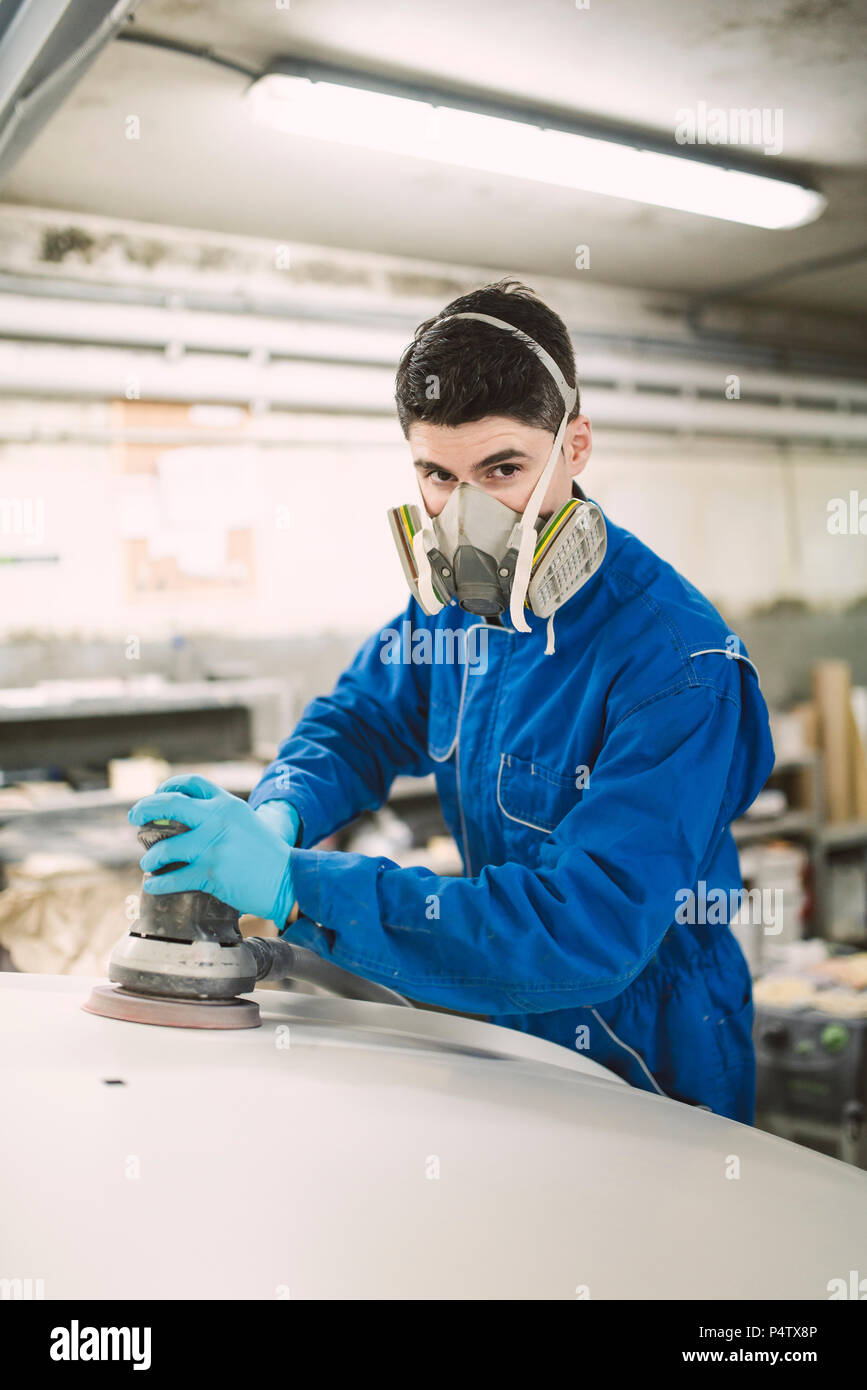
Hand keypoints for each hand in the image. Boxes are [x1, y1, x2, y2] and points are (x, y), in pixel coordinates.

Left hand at [129, 775, 296, 925]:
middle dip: (144, 809)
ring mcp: (212, 847)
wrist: (289, 880)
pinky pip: (174, 879)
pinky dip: (158, 884)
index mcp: (227, 804)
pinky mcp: (211, 873)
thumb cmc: (267, 855)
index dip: (167, 786)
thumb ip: (221, 818)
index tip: (156, 796)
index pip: (191, 783)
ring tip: (148, 863)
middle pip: (169, 804)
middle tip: (133, 818)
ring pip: (165, 848)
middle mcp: (217, 820)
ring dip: (151, 857)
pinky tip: (152, 886)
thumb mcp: (247, 823)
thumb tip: (189, 821)